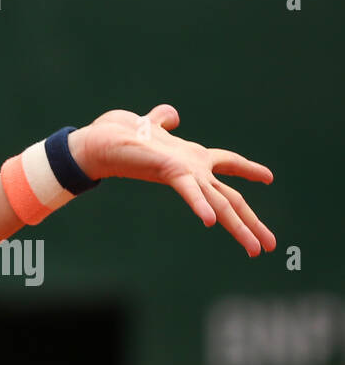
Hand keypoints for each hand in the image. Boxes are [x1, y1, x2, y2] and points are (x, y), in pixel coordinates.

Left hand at [69, 104, 275, 256]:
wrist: (94, 142)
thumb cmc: (116, 136)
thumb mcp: (147, 125)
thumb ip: (161, 120)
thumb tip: (170, 115)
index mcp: (190, 157)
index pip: (227, 163)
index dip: (247, 169)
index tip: (269, 177)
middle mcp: (192, 169)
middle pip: (230, 197)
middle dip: (251, 222)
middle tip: (270, 247)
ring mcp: (183, 173)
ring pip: (219, 203)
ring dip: (239, 227)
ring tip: (256, 249)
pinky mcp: (170, 171)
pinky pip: (191, 190)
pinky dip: (201, 205)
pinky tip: (210, 222)